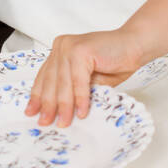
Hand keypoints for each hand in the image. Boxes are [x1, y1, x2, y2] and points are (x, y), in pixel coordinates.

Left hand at [25, 29, 146, 127]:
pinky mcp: (81, 50)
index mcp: (59, 51)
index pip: (44, 77)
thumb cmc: (115, 62)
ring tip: (64, 122)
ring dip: (64, 106)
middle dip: (48, 105)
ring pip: (63, 83)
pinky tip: (81, 112)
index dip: (37, 96)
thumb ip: (73, 89)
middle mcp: (61, 46)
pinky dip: (80, 98)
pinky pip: (78, 81)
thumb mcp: (88, 79)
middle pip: (50, 81)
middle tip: (46, 122)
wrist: (136, 45)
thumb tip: (58, 112)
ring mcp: (70, 46)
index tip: (32, 112)